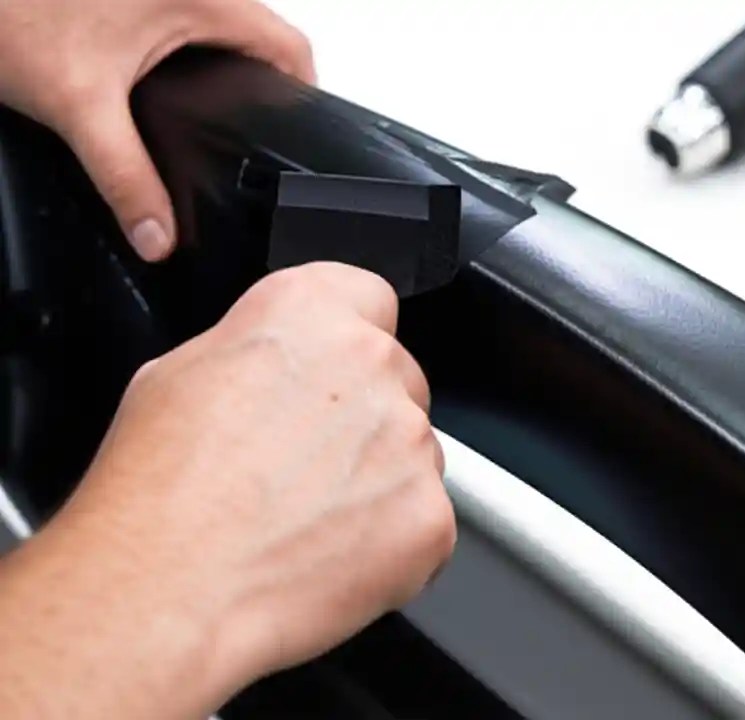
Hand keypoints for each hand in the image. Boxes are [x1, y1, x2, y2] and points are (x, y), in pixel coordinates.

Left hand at [0, 0, 314, 261]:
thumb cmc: (12, 14)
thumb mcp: (79, 108)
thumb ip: (126, 177)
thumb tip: (159, 236)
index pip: (290, 46)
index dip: (302, 93)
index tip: (292, 133)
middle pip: (266, 33)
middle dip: (266, 83)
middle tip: (251, 135)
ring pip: (230, 19)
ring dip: (233, 60)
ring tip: (218, 112)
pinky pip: (196, 12)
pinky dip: (198, 43)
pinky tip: (172, 79)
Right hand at [0, 263, 453, 717]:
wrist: (169, 592)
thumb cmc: (157, 495)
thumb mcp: (176, 376)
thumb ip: (254, 350)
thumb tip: (273, 365)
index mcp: (310, 311)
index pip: (367, 297)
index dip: (346, 340)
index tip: (329, 373)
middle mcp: (373, 363)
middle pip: (397, 381)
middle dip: (365, 420)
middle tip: (303, 467)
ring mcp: (412, 440)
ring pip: (413, 454)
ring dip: (378, 483)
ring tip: (304, 522)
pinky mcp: (432, 513)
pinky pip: (425, 522)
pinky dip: (391, 545)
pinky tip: (329, 558)